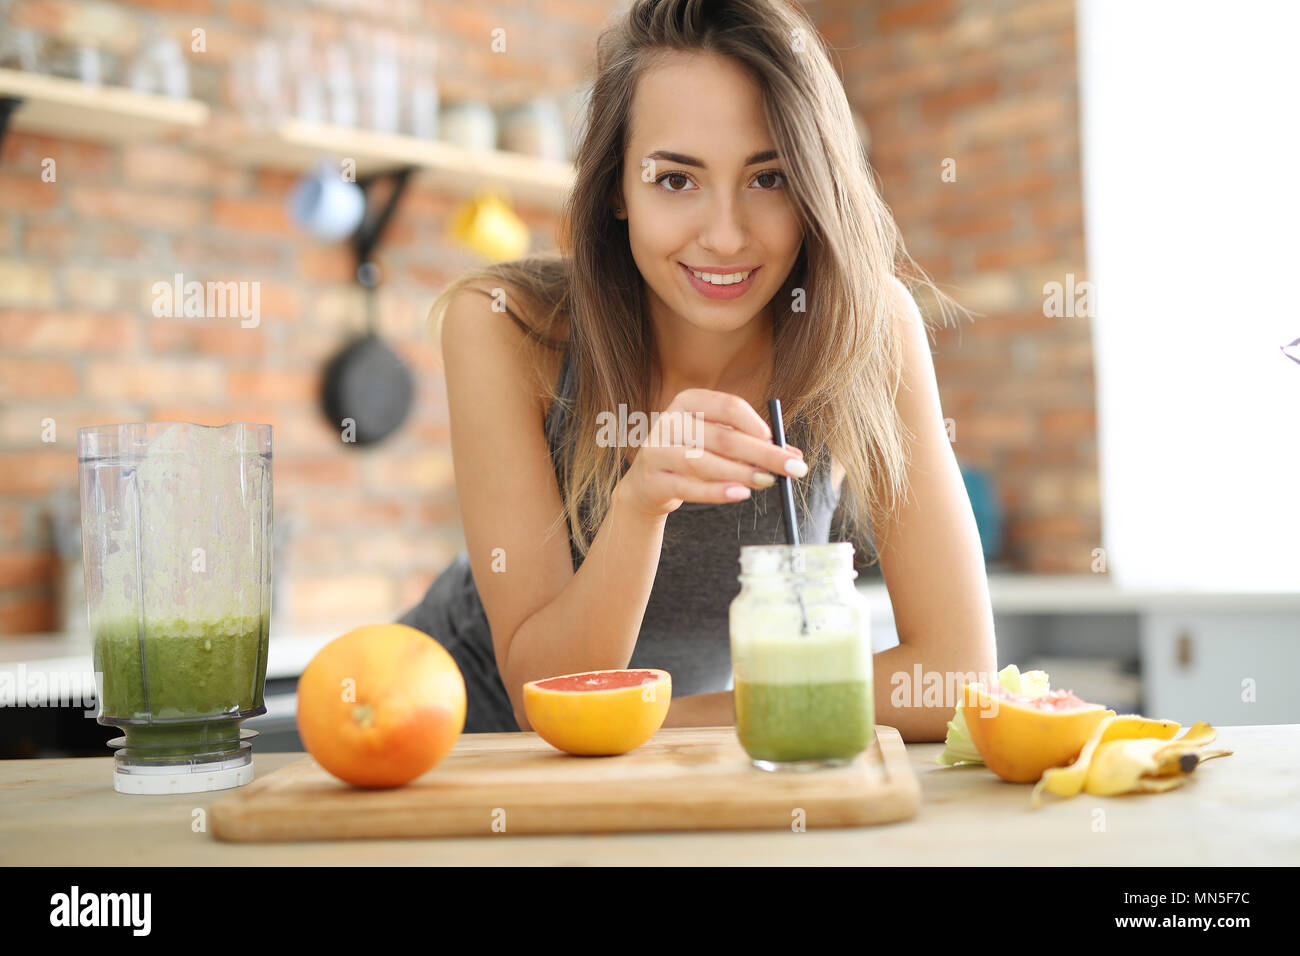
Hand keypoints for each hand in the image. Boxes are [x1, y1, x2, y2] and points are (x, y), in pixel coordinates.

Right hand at [616, 388, 806, 517]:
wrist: (648, 483)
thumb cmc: (692, 456)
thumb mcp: (718, 443)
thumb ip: (752, 445)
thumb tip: (794, 456)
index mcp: (689, 402)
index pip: (728, 406)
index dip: (756, 424)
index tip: (778, 442)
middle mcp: (670, 421)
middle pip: (723, 437)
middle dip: (763, 454)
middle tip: (792, 468)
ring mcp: (657, 450)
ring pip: (705, 462)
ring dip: (741, 473)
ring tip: (768, 482)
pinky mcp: (652, 479)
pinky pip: (690, 487)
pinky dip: (717, 492)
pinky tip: (740, 494)